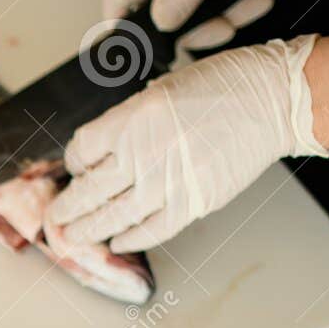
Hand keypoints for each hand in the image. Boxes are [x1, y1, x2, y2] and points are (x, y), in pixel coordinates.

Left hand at [45, 37, 325, 252]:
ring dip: (87, 230)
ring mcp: (167, 182)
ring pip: (112, 216)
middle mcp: (143, 153)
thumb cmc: (223, 85)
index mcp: (131, 119)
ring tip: (72, 236)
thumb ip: (128, 123)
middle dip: (66, 207)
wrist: (273, 98)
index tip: (77, 168)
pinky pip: (150, 230)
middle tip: (54, 218)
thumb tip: (102, 155)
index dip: (74, 162)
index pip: (81, 151)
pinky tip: (117, 242)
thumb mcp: (161, 90)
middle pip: (88, 190)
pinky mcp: (192, 203)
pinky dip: (129, 239)